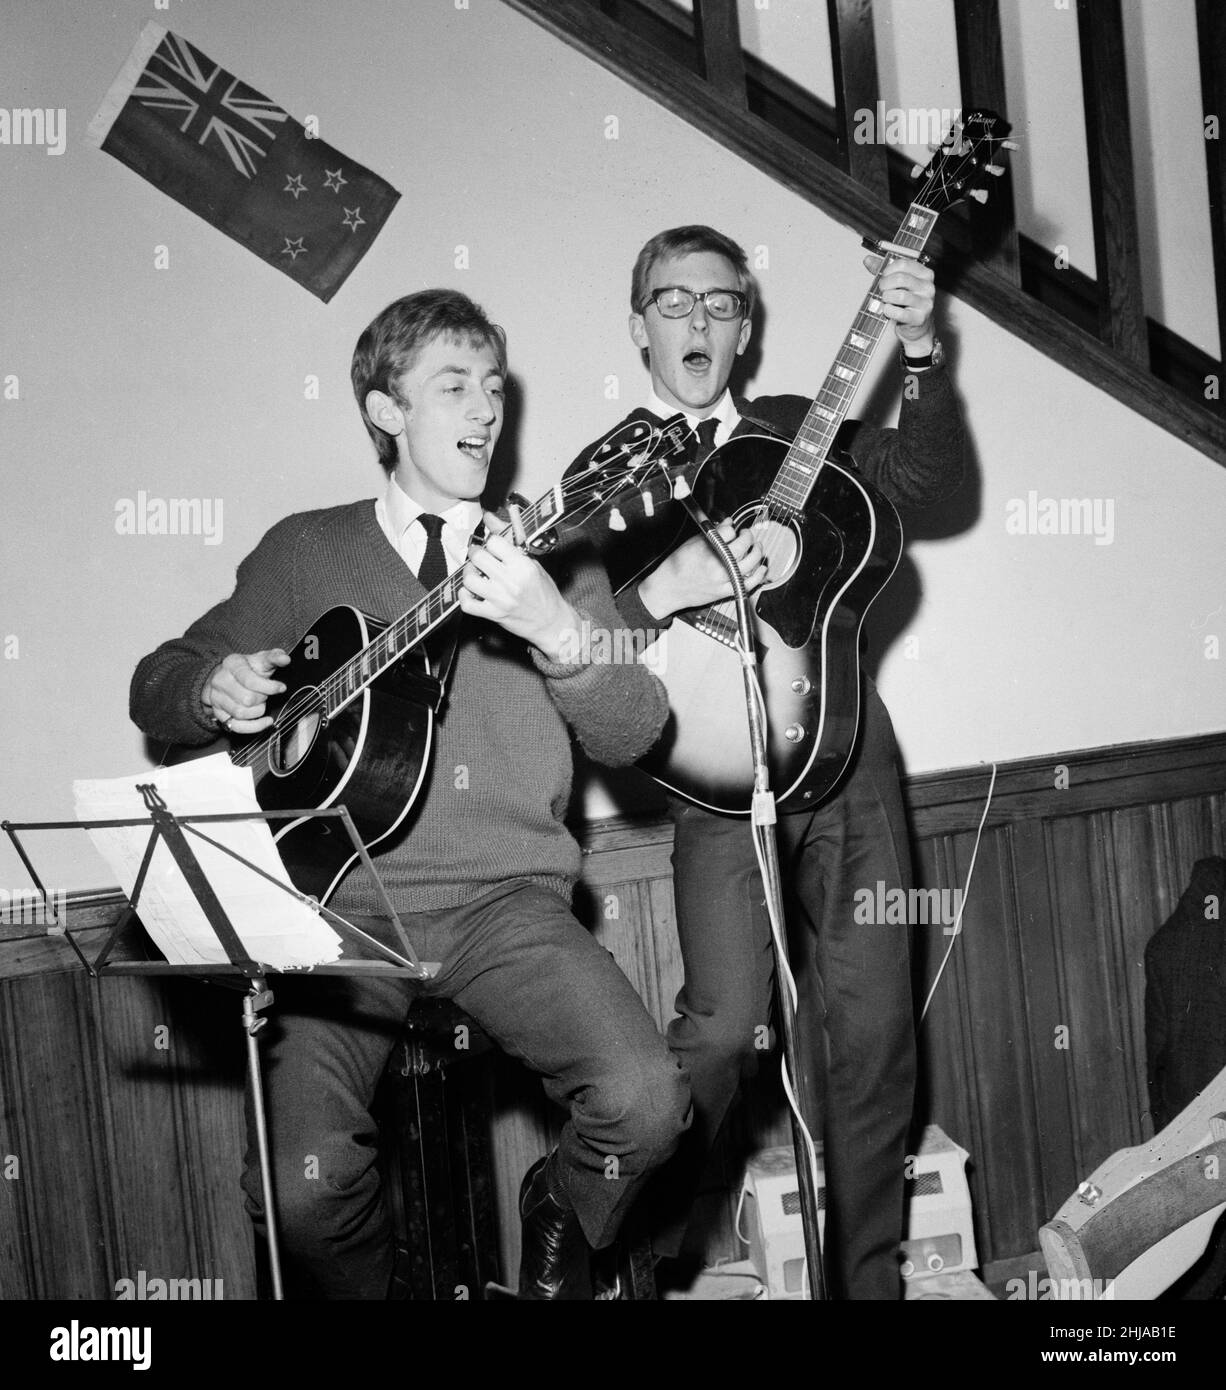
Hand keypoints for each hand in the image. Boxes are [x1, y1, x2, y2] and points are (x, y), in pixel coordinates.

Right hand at [203, 649, 289, 732]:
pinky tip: (266, 721)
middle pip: (247, 699)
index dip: (269, 687)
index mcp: (231, 664)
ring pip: (242, 713)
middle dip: (262, 698)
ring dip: (258, 711)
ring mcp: (217, 699)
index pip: (249, 680)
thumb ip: (274, 657)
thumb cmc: (248, 668)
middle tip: (265, 694)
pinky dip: (255, 727)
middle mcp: (220, 681)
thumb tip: (285, 659)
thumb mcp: (260, 659)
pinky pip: (237, 727)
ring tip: (261, 703)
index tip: (281, 688)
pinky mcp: (219, 714)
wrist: (225, 677)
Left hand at [459, 512, 580, 660]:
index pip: (494, 542)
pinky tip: (472, 592)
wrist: (551, 623)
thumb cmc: (544, 592)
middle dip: (476, 554)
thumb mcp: (532, 563)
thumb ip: (509, 540)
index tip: (491, 545)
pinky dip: (465, 596)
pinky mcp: (494, 615)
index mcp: (523, 566)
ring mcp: (501, 599)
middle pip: (478, 557)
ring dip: (469, 574)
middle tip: (480, 557)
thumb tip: (490, 518)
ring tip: (476, 574)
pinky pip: (467, 604)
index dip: (490, 541)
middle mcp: (511, 582)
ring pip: (469, 579)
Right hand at [638, 520, 767, 618]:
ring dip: (757, 551)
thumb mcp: (692, 543)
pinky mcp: (726, 591)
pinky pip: (749, 583)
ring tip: (757, 547)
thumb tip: (728, 523)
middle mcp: (717, 563)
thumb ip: (713, 533)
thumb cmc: (676, 566)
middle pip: (744, 544)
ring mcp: (723, 578)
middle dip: (748, 536)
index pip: (729, 531)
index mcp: (707, 548)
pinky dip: (759, 575)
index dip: (732, 528)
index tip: (732, 529)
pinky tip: (762, 568)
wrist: (668, 589)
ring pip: (751, 562)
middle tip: (746, 534)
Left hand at [864, 252, 935, 352]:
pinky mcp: (920, 318)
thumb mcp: (898, 284)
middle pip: (901, 278)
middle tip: (881, 290)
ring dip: (886, 298)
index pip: (904, 264)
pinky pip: (899, 313)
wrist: (917, 327)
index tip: (883, 276)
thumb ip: (884, 271)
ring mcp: (925, 303)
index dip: (888, 269)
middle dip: (885, 284)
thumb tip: (868, 260)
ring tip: (886, 300)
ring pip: (900, 295)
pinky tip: (888, 310)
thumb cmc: (906, 303)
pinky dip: (889, 311)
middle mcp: (928, 287)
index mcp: (924, 274)